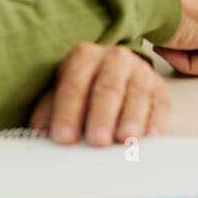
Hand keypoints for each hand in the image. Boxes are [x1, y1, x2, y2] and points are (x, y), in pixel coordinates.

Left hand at [29, 44, 169, 146]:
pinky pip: (159, 104)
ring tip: (124, 139)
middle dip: (101, 115)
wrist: (115, 73)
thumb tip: (39, 132)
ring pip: (136, 95)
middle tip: (97, 140)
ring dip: (131, 118)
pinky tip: (149, 136)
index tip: (64, 137)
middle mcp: (114, 58)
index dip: (68, 112)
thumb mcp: (62, 93)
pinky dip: (155, 121)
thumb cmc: (84, 88)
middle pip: (107, 88)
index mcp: (84, 56)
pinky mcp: (159, 89)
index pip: (74, 84)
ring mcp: (140, 72)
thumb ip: (50, 110)